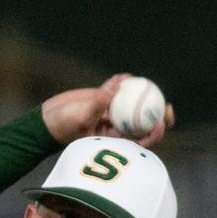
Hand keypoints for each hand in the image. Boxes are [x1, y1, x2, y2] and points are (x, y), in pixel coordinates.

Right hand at [40, 74, 175, 148]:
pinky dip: (121, 83)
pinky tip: (123, 77)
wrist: (48, 119)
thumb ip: (98, 103)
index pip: (140, 140)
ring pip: (132, 103)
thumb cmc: (63, 126)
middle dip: (159, 115)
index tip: (160, 123)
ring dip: (140, 94)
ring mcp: (112, 112)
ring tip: (144, 83)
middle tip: (168, 106)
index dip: (155, 134)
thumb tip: (117, 88)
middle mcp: (117, 127)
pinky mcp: (104, 99)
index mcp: (115, 139)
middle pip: (143, 122)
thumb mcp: (80, 117)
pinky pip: (117, 90)